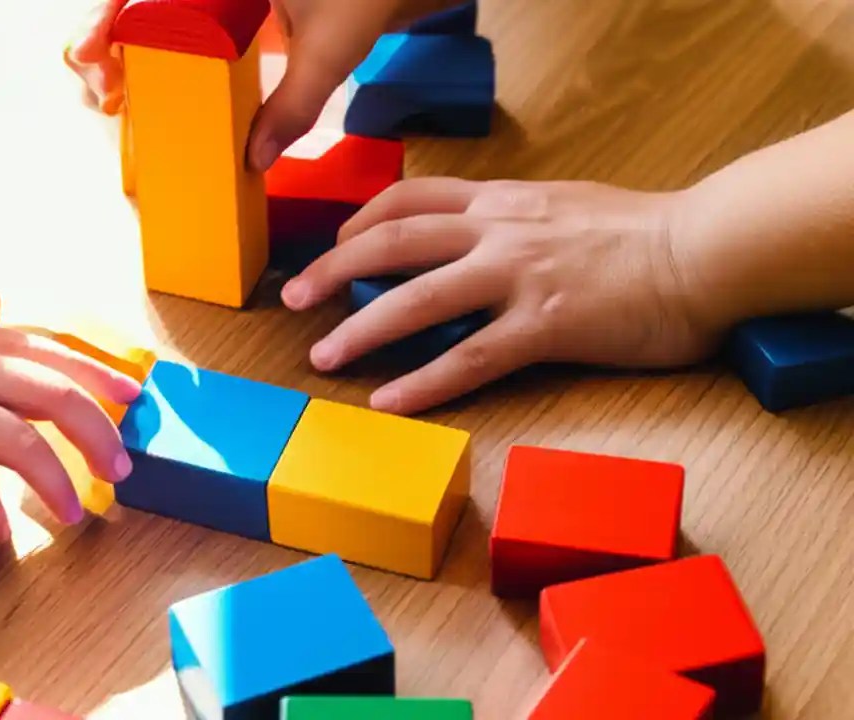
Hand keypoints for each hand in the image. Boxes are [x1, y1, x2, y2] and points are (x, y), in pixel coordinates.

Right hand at [64, 0, 458, 167]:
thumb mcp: (331, 49)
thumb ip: (294, 103)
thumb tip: (255, 158)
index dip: (106, 14)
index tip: (92, 51)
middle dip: (103, 34)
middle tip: (97, 82)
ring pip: (147, 8)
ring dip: (122, 45)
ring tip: (108, 90)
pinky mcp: (222, 2)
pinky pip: (171, 20)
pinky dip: (150, 47)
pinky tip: (136, 82)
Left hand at [280, 178, 717, 413]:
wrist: (707, 251)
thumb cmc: (644, 235)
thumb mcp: (564, 206)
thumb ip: (511, 221)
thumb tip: (472, 242)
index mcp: (503, 201)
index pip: (410, 199)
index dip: (359, 222)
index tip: (333, 245)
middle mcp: (499, 230)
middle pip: (392, 243)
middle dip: (332, 270)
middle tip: (293, 300)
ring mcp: (519, 277)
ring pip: (417, 300)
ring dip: (360, 330)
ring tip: (324, 358)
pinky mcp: (546, 326)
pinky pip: (470, 358)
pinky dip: (423, 382)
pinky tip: (390, 402)